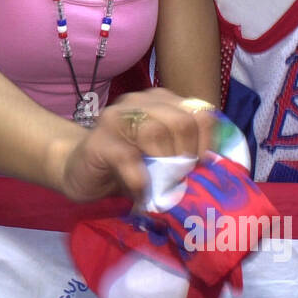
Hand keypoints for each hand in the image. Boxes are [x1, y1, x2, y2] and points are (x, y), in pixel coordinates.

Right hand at [59, 88, 215, 201]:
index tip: (200, 168)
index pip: (200, 112)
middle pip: (181, 121)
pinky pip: (128, 158)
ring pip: (155, 132)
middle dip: (186, 156)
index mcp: (161, 102)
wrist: (80, 171)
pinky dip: (140, 181)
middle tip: (180, 179)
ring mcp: (116, 118)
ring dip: (165, 167)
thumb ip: (188, 155)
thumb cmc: (128, 166)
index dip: (206, 143)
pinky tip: (142, 195)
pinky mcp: (98, 142)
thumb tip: (217, 171)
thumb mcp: (164, 157)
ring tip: (163, 186)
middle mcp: (139, 102)